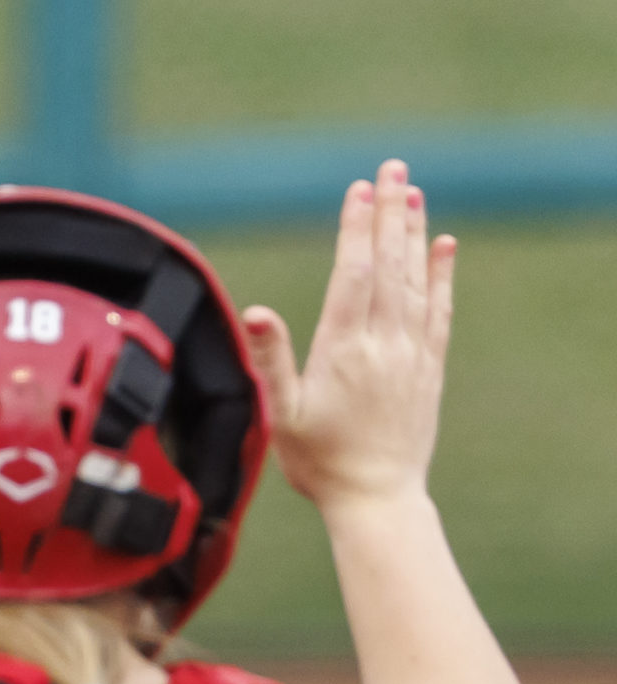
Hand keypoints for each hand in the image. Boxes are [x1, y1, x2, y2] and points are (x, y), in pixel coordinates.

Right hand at [242, 159, 455, 513]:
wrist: (376, 499)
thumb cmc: (319, 462)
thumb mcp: (283, 414)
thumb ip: (271, 359)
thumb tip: (255, 313)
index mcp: (344, 349)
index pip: (354, 273)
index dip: (356, 228)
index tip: (358, 189)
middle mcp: (383, 344)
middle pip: (390, 264)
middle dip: (389, 213)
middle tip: (392, 169)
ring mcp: (411, 354)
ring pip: (414, 280)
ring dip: (414, 233)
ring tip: (413, 193)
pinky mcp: (427, 368)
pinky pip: (438, 311)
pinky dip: (441, 275)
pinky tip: (444, 246)